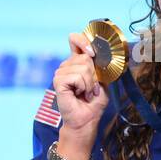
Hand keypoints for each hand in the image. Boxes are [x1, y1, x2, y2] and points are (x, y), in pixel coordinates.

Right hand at [52, 31, 110, 151]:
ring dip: (90, 82)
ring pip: (82, 66)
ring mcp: (61, 72)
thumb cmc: (93, 103)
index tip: (92, 51)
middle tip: (91, 88)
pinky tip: (80, 94)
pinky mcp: (58, 81)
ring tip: (85, 92)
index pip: (75, 40)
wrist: (86, 119)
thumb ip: (100, 68)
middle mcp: (67, 65)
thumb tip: (98, 55)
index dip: (83, 40)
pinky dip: (83, 86)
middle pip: (85, 56)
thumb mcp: (102, 82)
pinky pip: (76, 76)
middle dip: (94, 74)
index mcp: (77, 62)